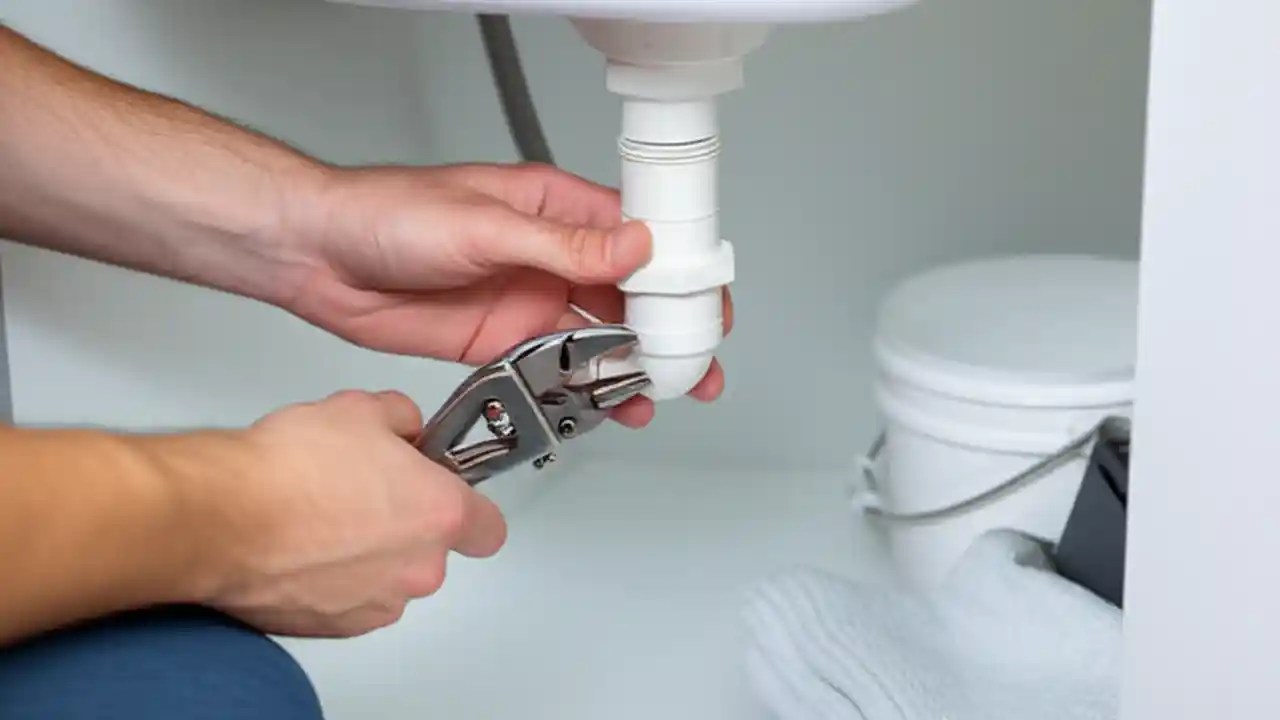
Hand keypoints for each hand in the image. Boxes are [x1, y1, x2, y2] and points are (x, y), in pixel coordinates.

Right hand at [195, 390, 504, 637]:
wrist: (223, 518)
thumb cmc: (288, 471)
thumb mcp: (359, 410)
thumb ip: (400, 419)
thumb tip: (403, 428)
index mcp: (439, 514)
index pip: (488, 526)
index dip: (466, 507)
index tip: (444, 491)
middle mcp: (418, 568)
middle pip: (432, 550)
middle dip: (405, 524)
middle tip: (365, 491)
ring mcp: (377, 603)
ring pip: (389, 577)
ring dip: (368, 555)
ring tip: (323, 516)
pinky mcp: (335, 626)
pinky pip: (349, 600)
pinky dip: (332, 579)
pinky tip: (302, 545)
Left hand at [280, 162, 732, 427]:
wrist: (318, 257)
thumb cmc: (386, 214)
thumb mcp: (485, 225)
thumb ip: (562, 245)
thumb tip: (634, 246)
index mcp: (551, 208)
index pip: (635, 234)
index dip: (677, 266)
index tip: (705, 298)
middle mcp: (547, 255)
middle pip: (627, 293)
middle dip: (666, 326)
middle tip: (697, 360)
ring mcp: (525, 301)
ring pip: (596, 337)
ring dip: (630, 364)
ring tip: (661, 392)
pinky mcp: (498, 342)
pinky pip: (553, 368)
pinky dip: (582, 388)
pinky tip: (605, 404)